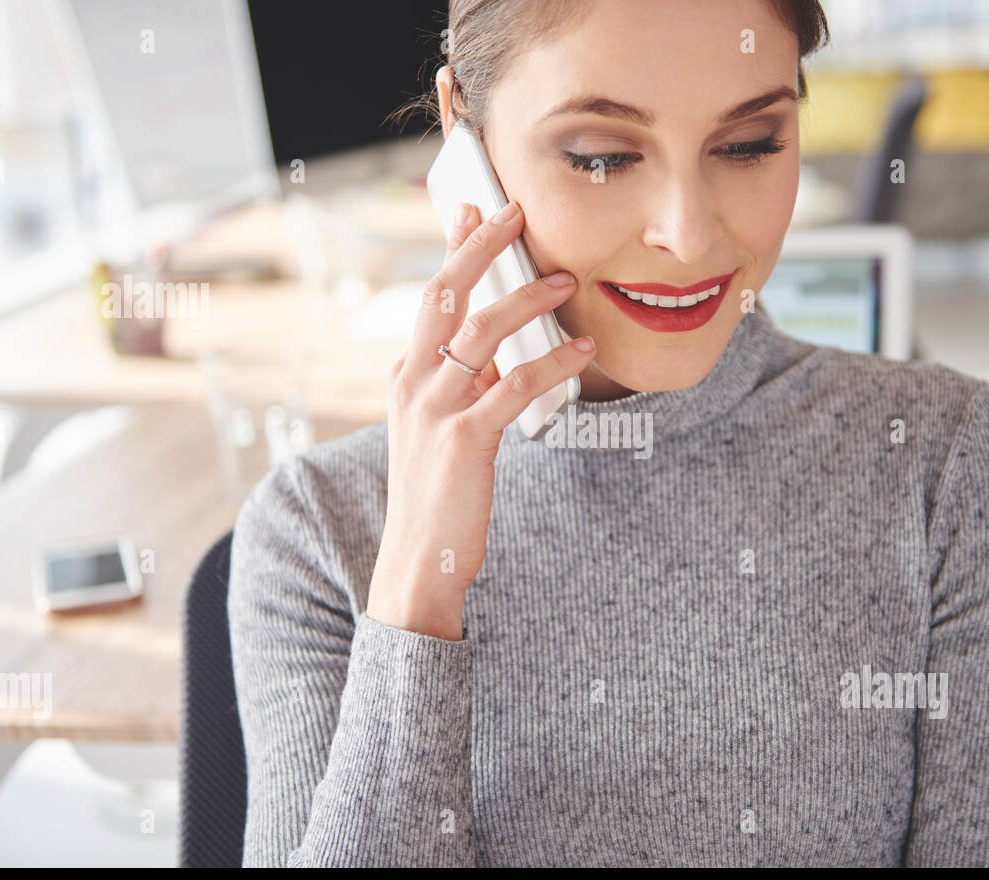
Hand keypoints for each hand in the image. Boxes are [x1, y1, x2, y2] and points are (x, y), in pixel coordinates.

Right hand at [367, 199, 594, 639]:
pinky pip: (513, 386)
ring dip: (526, 299)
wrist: (418, 561)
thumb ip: (464, 388)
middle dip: (479, 247)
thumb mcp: (441, 431)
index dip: (452, 250)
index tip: (473, 209)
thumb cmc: (439, 496)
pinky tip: (581, 350)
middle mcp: (413, 384)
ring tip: (566, 279)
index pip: (431, 299)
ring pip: (480, 333)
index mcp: (407, 377)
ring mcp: (434, 410)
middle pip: (444, 297)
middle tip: (513, 212)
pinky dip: (552, 363)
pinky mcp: (463, 441)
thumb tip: (499, 354)